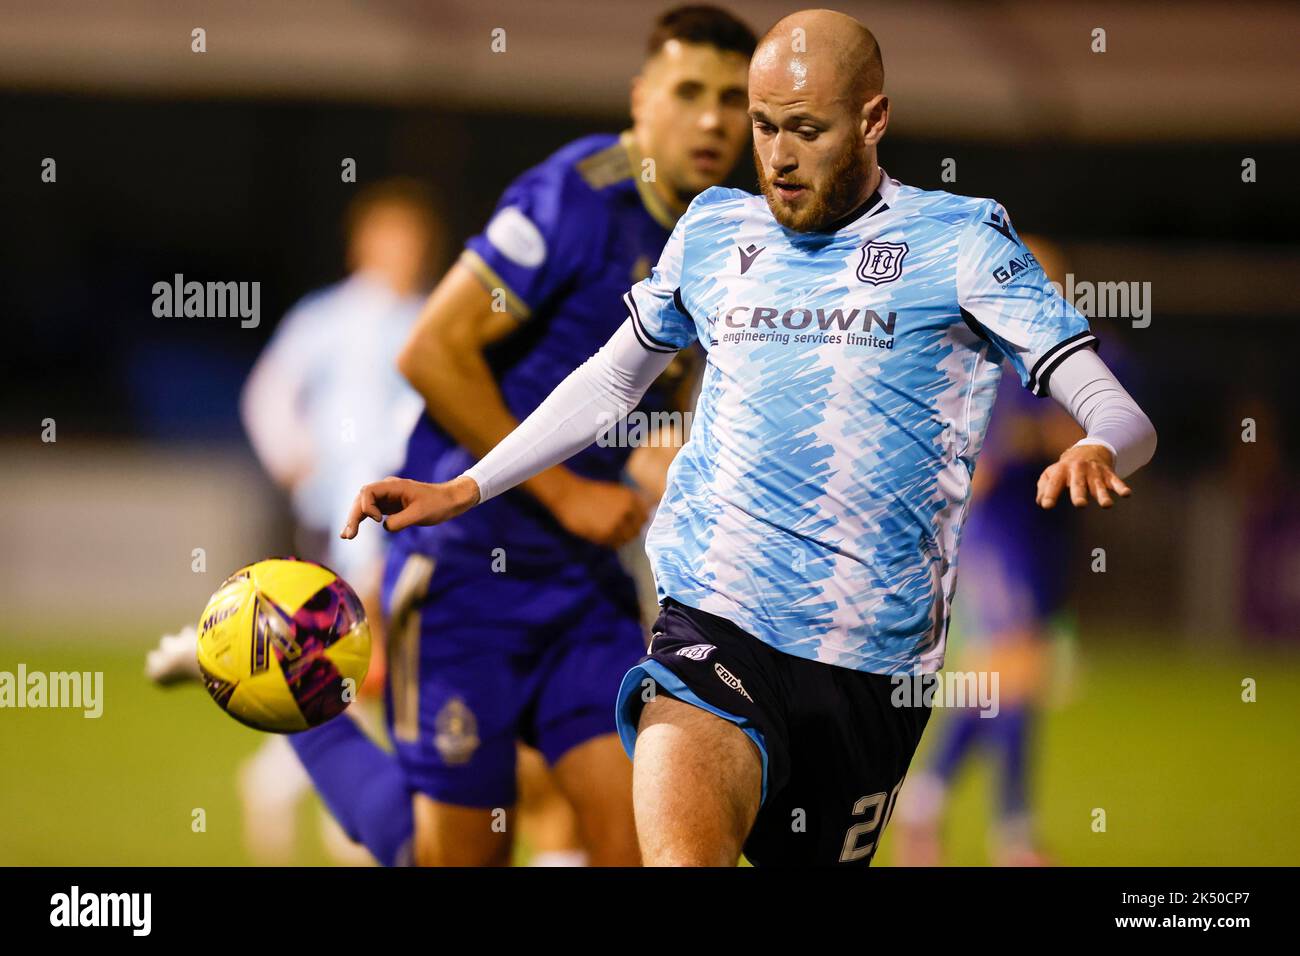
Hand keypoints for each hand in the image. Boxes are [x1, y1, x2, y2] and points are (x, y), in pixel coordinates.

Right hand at [340, 475, 479, 538]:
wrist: (449, 500)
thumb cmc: (437, 504)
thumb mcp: (420, 515)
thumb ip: (400, 521)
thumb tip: (384, 527)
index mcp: (394, 486)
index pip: (368, 491)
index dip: (367, 506)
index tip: (377, 519)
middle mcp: (387, 489)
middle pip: (362, 499)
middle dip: (354, 516)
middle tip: (348, 535)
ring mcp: (387, 497)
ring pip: (364, 506)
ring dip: (354, 519)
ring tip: (346, 536)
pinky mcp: (389, 506)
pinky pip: (371, 511)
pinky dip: (362, 520)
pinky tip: (352, 531)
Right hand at [544, 474, 648, 548]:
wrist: (569, 495)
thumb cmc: (590, 494)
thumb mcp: (615, 493)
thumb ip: (630, 505)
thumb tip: (645, 518)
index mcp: (631, 498)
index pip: (645, 517)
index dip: (637, 522)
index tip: (629, 524)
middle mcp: (628, 510)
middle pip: (636, 530)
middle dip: (628, 532)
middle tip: (614, 528)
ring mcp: (618, 523)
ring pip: (626, 539)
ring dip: (618, 538)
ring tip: (604, 530)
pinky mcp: (606, 534)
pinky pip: (613, 544)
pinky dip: (608, 542)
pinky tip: (598, 533)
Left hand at [1036, 443, 1130, 508]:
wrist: (1089, 449)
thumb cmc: (1066, 468)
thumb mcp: (1052, 473)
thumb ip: (1044, 487)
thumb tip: (1040, 502)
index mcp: (1062, 470)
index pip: (1054, 483)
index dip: (1050, 494)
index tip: (1047, 506)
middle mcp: (1079, 471)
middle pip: (1079, 484)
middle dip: (1079, 494)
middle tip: (1080, 504)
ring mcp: (1095, 472)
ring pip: (1099, 485)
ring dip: (1103, 495)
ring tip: (1107, 505)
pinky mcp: (1109, 475)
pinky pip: (1116, 481)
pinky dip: (1121, 487)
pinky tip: (1126, 494)